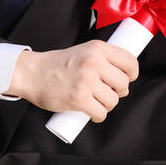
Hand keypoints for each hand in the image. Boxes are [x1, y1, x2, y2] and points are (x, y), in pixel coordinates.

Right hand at [8, 39, 139, 120]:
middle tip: (106, 91)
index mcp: (98, 48)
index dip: (132, 74)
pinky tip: (92, 111)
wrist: (33, 73)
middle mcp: (94, 63)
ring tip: (95, 101)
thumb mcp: (83, 51)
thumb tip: (123, 77)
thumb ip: (102, 59)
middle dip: (118, 91)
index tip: (127, 78)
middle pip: (123, 84)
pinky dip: (98, 115)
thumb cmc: (58, 64)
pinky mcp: (79, 99)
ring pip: (113, 100)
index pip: (130, 62)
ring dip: (106, 105)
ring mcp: (87, 81)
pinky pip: (101, 113)